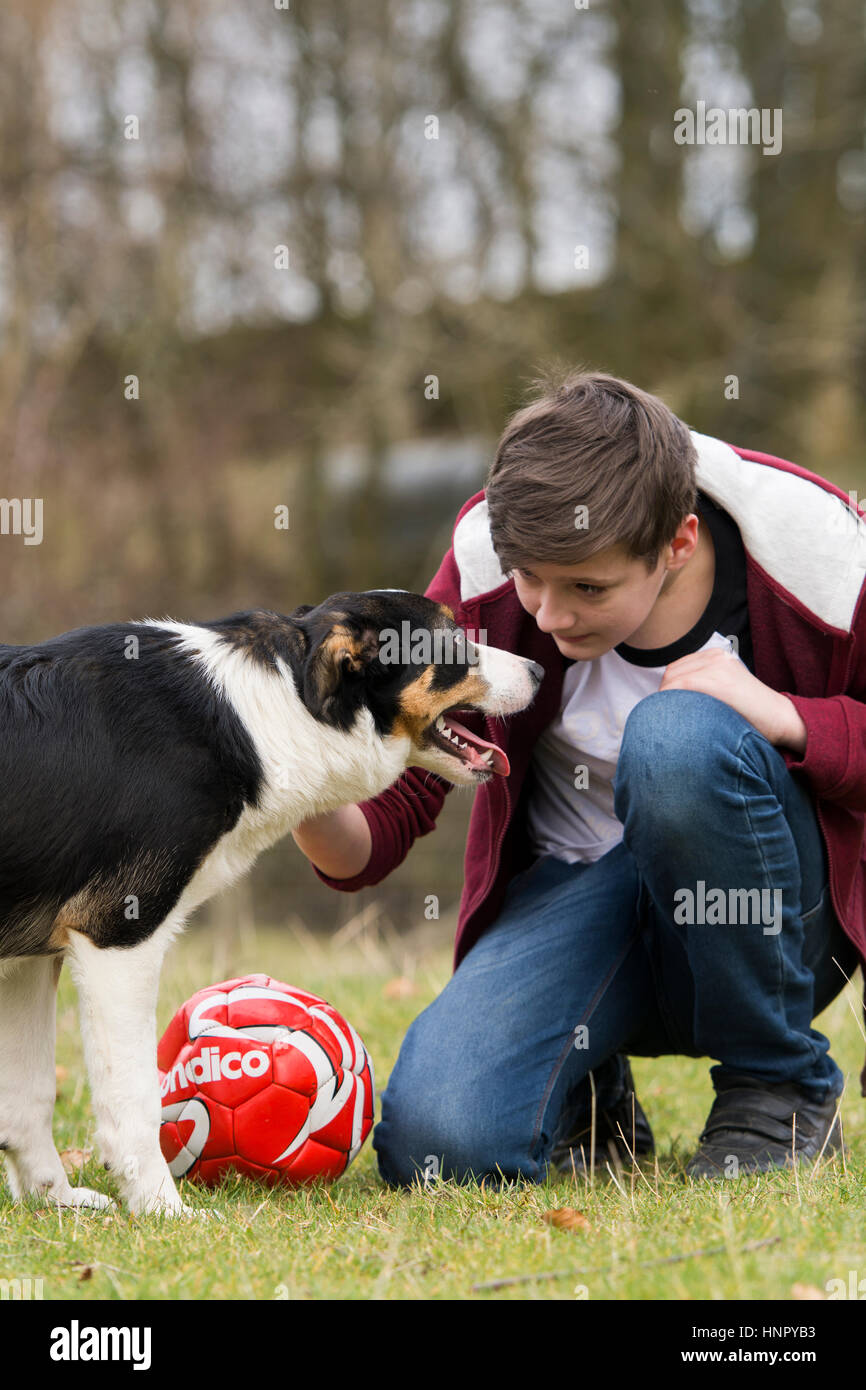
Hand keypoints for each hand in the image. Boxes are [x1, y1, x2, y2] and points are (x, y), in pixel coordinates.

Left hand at [658, 647, 806, 751]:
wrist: (781, 719)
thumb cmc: (754, 714)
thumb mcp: (728, 691)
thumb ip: (706, 687)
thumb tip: (672, 698)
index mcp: (719, 656)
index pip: (679, 667)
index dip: (668, 688)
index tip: (665, 707)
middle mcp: (717, 656)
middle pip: (673, 671)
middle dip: (663, 693)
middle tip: (662, 714)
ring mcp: (718, 666)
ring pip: (674, 679)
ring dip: (664, 699)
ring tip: (665, 719)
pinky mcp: (718, 679)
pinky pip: (681, 685)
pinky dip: (670, 700)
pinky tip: (671, 716)